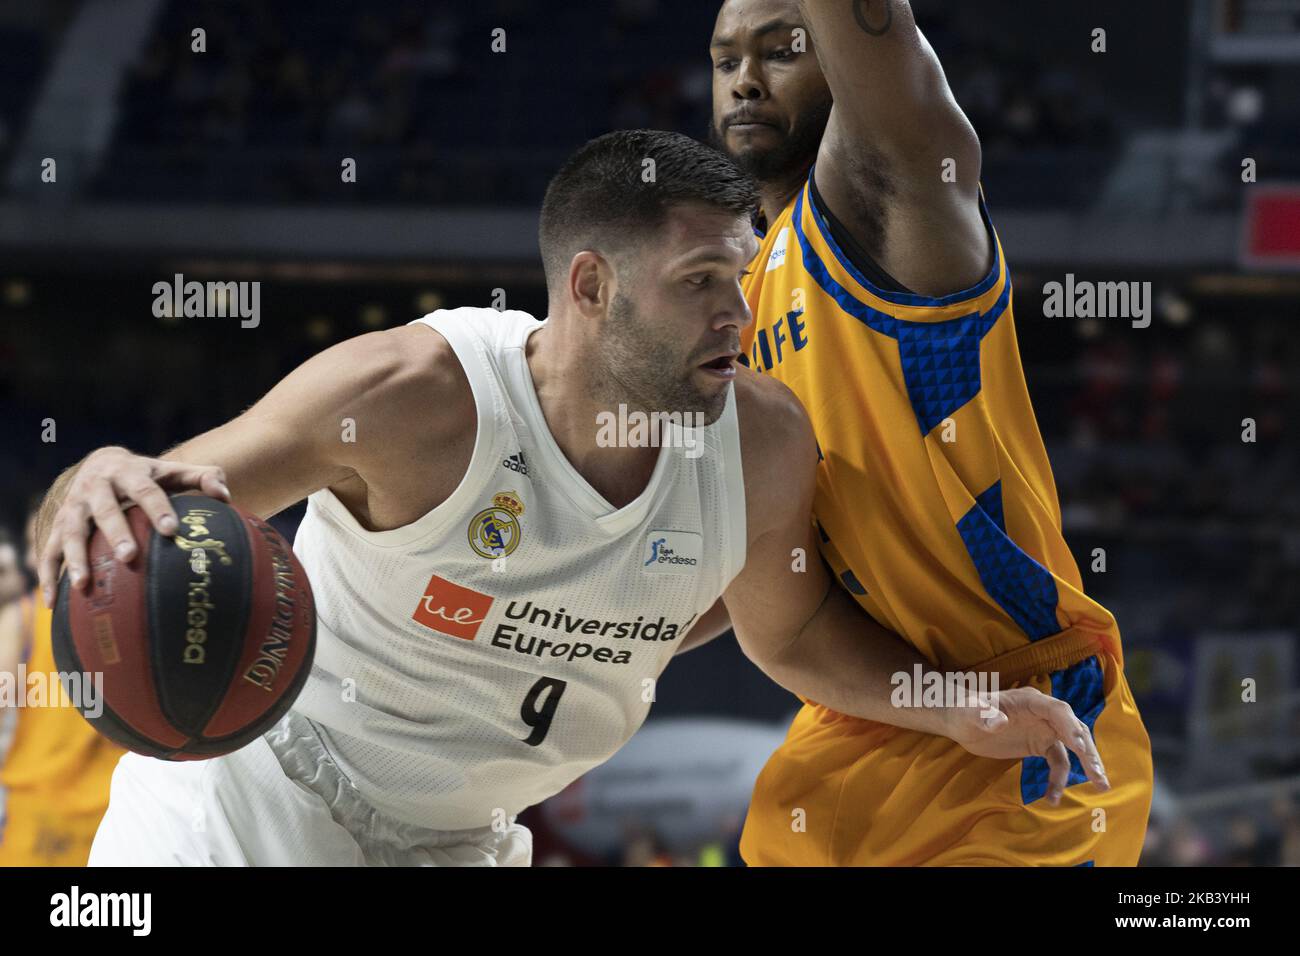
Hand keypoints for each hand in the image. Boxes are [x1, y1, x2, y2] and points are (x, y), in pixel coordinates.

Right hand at [38, 447, 230, 604]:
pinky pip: (49, 551)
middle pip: (105, 511)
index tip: (171, 530)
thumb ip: (203, 478)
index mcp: (128, 472)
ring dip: (76, 558)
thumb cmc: (149, 475)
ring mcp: (73, 507)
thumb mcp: (173, 471)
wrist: (101, 462)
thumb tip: (226, 496)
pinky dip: (49, 575)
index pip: (146, 489)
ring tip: (84, 585)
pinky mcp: (57, 524)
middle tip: (129, 557)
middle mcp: (96, 487)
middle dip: (115, 534)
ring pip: (70, 532)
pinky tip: (53, 603)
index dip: (157, 508)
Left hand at [944, 685, 1110, 805]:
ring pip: (1073, 746)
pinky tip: (1052, 798)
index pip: (1058, 710)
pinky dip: (1058, 780)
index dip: (1070, 726)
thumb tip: (998, 722)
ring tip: (1100, 786)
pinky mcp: (1040, 744)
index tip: (1079, 745)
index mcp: (1030, 700)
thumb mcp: (970, 713)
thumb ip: (983, 715)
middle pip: (1073, 729)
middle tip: (1099, 775)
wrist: (961, 721)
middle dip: (1088, 751)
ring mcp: (1044, 729)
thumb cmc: (965, 710)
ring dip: (1087, 765)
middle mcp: (1043, 713)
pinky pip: (1057, 762)